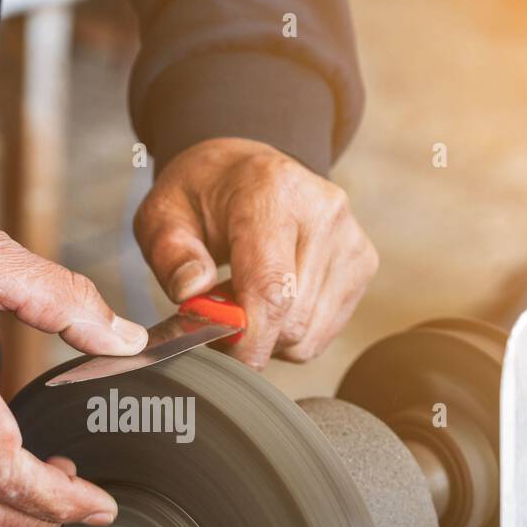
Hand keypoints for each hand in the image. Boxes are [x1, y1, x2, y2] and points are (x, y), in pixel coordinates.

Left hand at [134, 137, 377, 367]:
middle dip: (249, 337)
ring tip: (245, 300)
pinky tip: (273, 300)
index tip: (221, 357)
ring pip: (308, 335)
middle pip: (291, 320)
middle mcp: (323, 212)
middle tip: (218, 316)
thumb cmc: (203, 195)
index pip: (271, 287)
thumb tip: (192, 292)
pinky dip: (290, 333)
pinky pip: (322, 333)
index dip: (247, 338)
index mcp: (273, 192)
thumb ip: (172, 255)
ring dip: (269, 338)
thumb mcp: (163, 214)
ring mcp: (350, 239)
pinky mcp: (363, 263)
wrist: (248, 169)